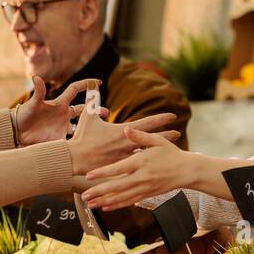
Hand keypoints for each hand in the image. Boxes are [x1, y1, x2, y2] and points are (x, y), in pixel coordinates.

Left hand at [13, 77, 105, 144]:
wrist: (16, 132)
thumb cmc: (24, 115)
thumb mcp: (32, 103)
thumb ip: (38, 91)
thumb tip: (36, 77)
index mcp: (59, 103)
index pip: (75, 90)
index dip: (86, 84)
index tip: (98, 82)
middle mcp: (63, 114)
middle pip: (84, 110)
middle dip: (95, 110)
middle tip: (106, 113)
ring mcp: (62, 127)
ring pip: (82, 127)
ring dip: (91, 128)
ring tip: (102, 131)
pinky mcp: (59, 139)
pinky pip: (73, 141)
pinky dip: (81, 142)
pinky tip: (91, 146)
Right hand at [65, 111, 179, 177]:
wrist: (75, 158)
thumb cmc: (81, 136)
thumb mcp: (87, 116)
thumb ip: (93, 101)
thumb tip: (94, 86)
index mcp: (123, 131)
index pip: (147, 123)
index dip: (161, 119)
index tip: (173, 115)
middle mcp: (127, 144)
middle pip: (152, 139)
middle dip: (166, 136)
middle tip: (177, 134)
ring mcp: (125, 157)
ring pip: (145, 153)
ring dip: (156, 151)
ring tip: (167, 151)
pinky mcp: (120, 167)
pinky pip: (135, 165)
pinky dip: (144, 164)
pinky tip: (152, 165)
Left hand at [80, 126, 187, 210]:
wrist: (187, 171)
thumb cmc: (171, 153)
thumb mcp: (157, 141)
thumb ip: (140, 136)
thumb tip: (126, 129)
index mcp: (142, 162)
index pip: (119, 168)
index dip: (103, 173)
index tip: (89, 176)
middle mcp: (142, 177)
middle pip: (117, 186)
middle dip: (99, 192)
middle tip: (84, 196)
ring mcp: (144, 188)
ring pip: (121, 197)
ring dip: (104, 201)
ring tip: (89, 205)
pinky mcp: (147, 194)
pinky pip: (129, 201)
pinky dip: (117, 205)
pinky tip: (105, 207)